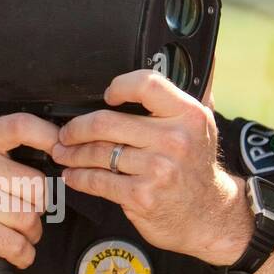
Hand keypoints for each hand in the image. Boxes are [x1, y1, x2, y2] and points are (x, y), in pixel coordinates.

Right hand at [0, 112, 59, 273]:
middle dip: (38, 208)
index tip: (62, 155)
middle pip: (36, 183)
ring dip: (29, 235)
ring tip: (12, 234)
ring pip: (29, 216)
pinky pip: (17, 243)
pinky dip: (21, 254)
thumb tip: (55, 152)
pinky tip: (12, 252)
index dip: (52, 139)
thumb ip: (0, 154)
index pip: (22, 125)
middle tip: (22, 216)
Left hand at [50, 68, 252, 265]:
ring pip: (99, 153)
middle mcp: (174, 140)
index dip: (120, 86)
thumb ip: (199, 93)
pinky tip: (73, 174)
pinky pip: (99, 181)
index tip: (107, 95)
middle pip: (107, 122)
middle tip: (66, 133)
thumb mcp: (204, 127)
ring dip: (72, 153)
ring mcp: (158, 169)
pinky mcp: (142, 196)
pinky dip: (80, 177)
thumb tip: (204, 58)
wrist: (210, 216)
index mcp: (188, 115)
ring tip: (63, 152)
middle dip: (77, 128)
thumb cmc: (198, 170)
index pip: (146, 84)